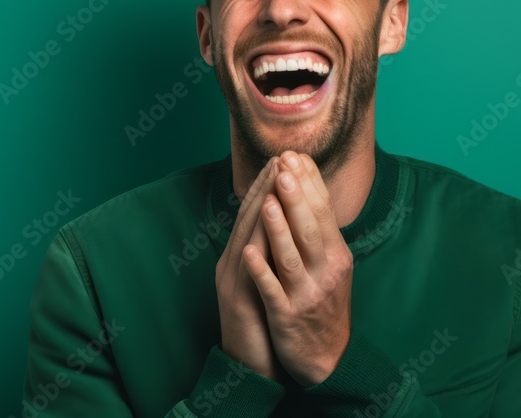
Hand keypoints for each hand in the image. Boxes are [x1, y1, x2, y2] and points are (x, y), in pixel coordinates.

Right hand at [215, 157, 286, 381]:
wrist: (249, 362)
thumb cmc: (263, 317)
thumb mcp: (268, 275)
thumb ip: (273, 246)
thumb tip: (287, 215)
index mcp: (243, 254)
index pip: (256, 212)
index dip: (268, 184)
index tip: (284, 158)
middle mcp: (233, 261)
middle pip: (249, 217)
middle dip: (264, 186)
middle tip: (278, 157)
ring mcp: (232, 281)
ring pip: (245, 238)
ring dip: (258, 209)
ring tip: (271, 182)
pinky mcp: (236, 303)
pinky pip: (246, 275)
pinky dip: (251, 256)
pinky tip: (255, 239)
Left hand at [244, 151, 353, 385]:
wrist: (328, 357)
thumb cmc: (324, 300)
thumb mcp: (331, 263)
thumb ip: (319, 229)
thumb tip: (307, 184)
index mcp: (336, 254)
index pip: (323, 212)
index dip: (309, 183)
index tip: (294, 155)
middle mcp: (325, 271)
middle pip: (310, 228)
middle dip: (296, 196)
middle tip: (284, 166)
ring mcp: (306, 294)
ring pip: (292, 257)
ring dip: (279, 228)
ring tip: (268, 201)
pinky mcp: (287, 316)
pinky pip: (272, 291)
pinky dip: (261, 271)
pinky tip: (248, 252)